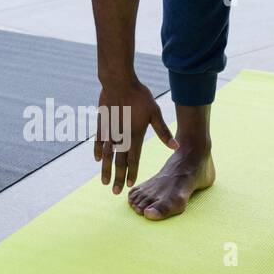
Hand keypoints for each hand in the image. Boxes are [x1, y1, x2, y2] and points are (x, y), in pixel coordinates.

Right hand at [95, 78, 177, 192]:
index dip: (131, 173)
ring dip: (105, 169)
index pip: (133, 160)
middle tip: (115, 192)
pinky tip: (97, 159)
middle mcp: (121, 136)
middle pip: (118, 162)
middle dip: (117, 178)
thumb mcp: (155, 112)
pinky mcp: (102, 123)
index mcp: (135, 135)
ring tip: (104, 181)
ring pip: (106, 155)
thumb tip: (175, 146)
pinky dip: (98, 151)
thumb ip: (163, 132)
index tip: (129, 185)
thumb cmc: (139, 96)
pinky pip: (98, 141)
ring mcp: (109, 130)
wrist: (118, 81)